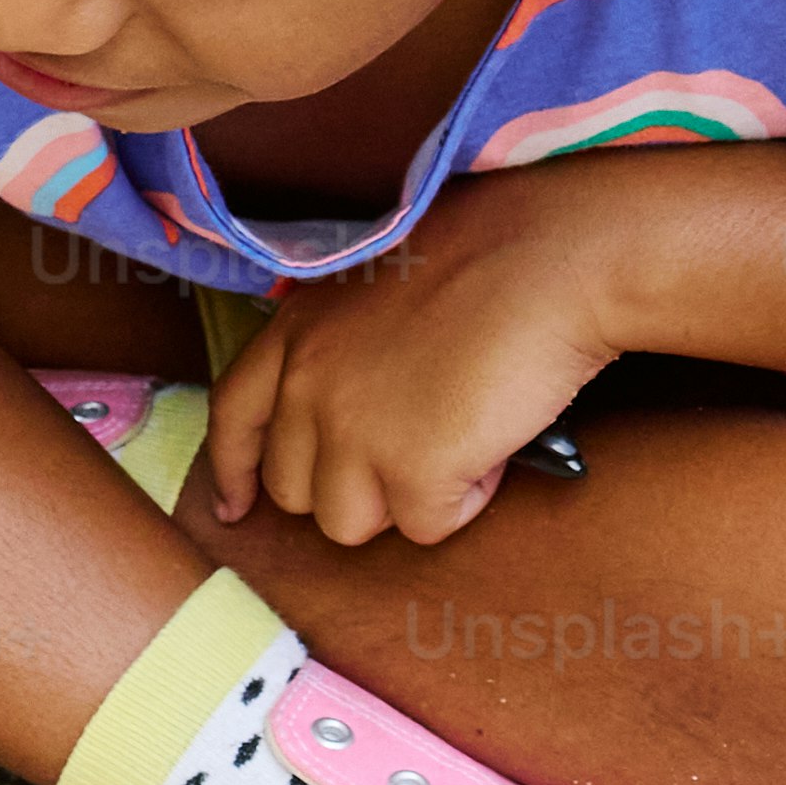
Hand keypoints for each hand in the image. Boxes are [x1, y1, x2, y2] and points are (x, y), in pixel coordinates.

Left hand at [206, 165, 633, 549]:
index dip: (233, 472)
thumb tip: (342, 421)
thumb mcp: (374, 290)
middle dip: (353, 485)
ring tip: (457, 442)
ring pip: (348, 524)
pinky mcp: (410, 470)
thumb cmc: (487, 259)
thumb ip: (337, 351)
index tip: (236, 508)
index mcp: (294, 333)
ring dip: (404, 501)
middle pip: (294, 490)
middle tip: (419, 443)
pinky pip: (426, 526)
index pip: (232, 417)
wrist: (552, 258)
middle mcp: (307, 386)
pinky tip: (490, 449)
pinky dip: (465, 500)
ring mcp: (352, 433)